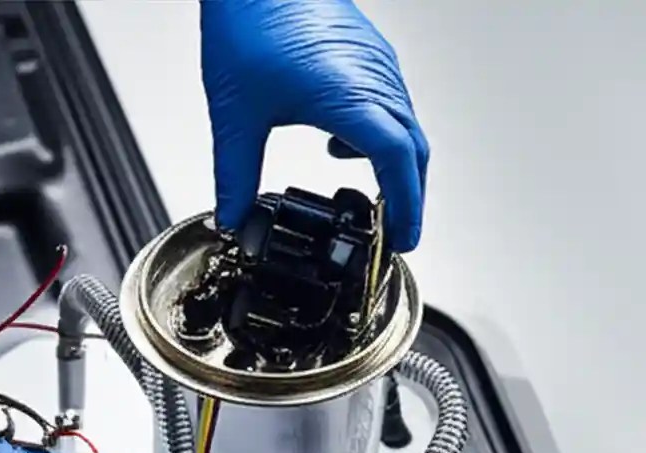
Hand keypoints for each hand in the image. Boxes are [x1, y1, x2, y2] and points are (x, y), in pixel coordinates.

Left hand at [201, 0, 428, 251]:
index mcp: (350, 97)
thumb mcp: (236, 112)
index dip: (405, 206)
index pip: (397, 162)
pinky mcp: (369, 52)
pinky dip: (382, 134)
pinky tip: (344, 143)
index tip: (401, 238)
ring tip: (376, 197)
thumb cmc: (251, 19)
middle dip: (408, 197)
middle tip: (396, 232)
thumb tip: (232, 214)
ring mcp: (377, 64)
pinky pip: (392, 102)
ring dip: (397, 164)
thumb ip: (235, 173)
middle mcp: (374, 79)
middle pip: (413, 151)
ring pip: (406, 125)